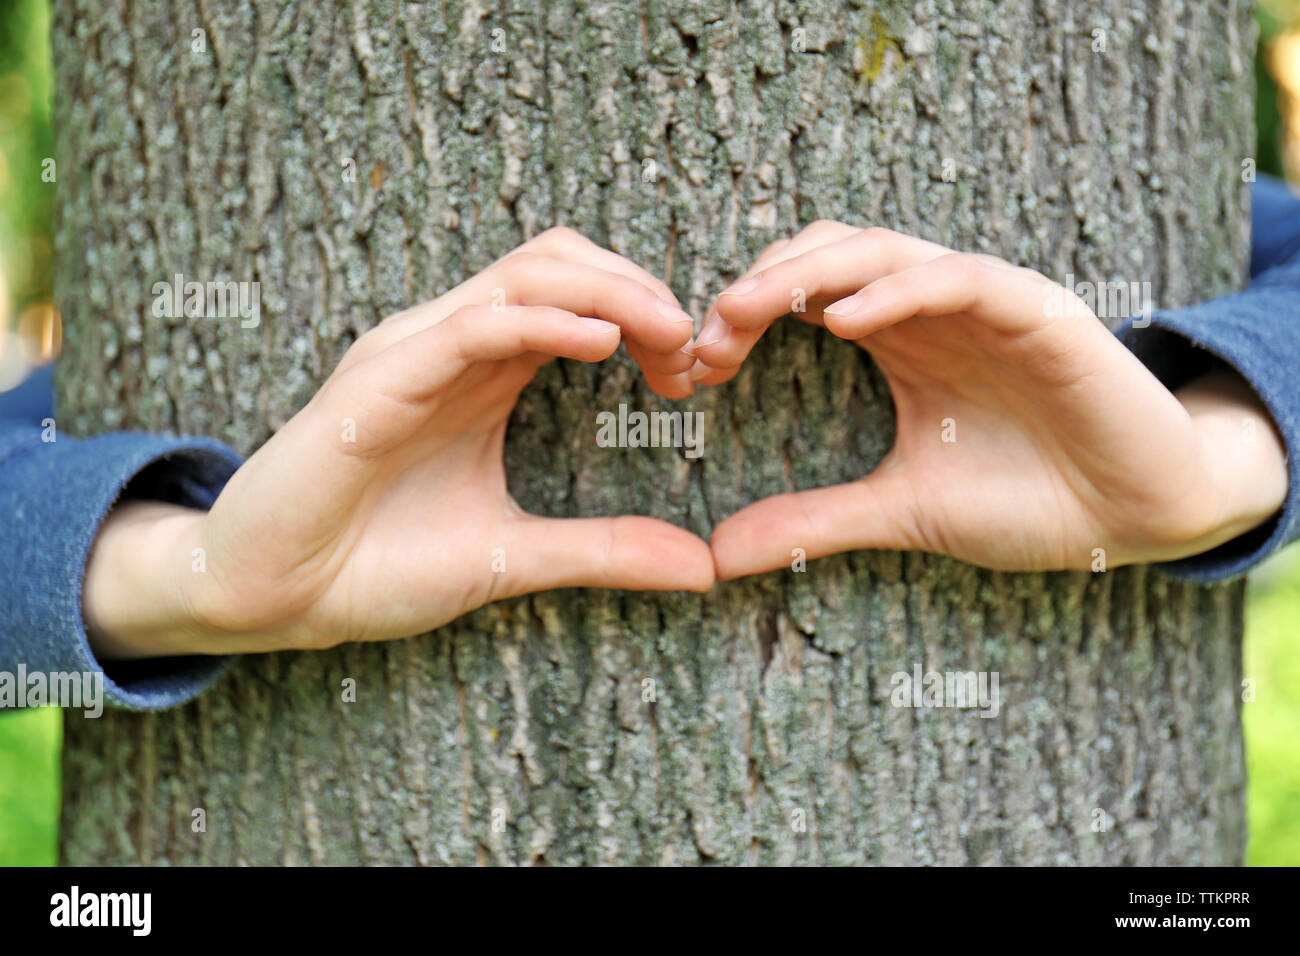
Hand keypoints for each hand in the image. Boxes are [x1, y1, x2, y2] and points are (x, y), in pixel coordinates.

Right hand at [84, 229, 712, 657]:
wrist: (278, 600)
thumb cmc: (378, 567)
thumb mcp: (517, 559)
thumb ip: (605, 552)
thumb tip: (700, 568)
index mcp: (485, 371)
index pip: (580, 297)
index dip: (648, 317)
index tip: (694, 375)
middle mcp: (453, 345)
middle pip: (562, 261)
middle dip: (640, 289)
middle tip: (693, 350)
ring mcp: (415, 353)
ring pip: (525, 274)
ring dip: (610, 291)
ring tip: (668, 335)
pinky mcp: (379, 380)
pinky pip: (472, 326)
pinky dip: (543, 321)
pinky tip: (600, 344)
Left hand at [696, 222, 1287, 576]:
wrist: (1135, 515)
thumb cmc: (1028, 500)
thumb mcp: (900, 511)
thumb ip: (814, 520)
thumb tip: (717, 555)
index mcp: (898, 339)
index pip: (804, 295)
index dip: (742, 318)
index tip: (693, 370)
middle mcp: (932, 309)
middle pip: (830, 255)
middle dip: (759, 285)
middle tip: (704, 336)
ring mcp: (985, 302)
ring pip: (885, 250)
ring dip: (810, 273)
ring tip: (746, 309)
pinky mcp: (1039, 311)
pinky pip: (960, 279)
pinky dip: (900, 289)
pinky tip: (844, 320)